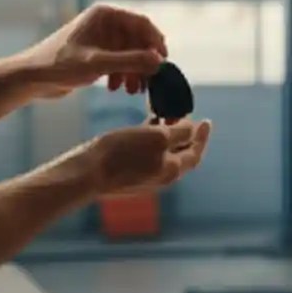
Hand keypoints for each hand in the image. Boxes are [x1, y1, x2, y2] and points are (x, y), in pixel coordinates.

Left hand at [21, 3, 168, 98]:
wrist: (32, 78)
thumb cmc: (60, 65)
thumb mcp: (98, 64)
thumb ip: (130, 61)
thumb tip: (160, 61)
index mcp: (106, 15)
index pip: (142, 24)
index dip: (156, 43)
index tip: (163, 63)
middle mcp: (105, 23)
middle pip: (138, 40)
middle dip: (144, 62)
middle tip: (149, 83)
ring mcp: (101, 38)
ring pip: (130, 53)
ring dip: (134, 72)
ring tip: (132, 91)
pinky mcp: (96, 53)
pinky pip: (119, 62)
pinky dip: (122, 75)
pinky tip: (116, 89)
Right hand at [92, 119, 212, 195]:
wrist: (85, 174)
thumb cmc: (121, 154)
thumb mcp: (157, 137)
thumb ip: (179, 133)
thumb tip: (192, 128)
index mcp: (172, 170)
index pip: (195, 153)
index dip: (202, 136)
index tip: (205, 120)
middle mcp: (161, 177)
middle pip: (181, 154)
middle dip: (184, 134)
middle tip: (183, 116)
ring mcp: (143, 177)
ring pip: (163, 153)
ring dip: (168, 134)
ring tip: (165, 115)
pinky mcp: (127, 174)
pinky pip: (147, 154)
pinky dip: (151, 139)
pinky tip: (144, 125)